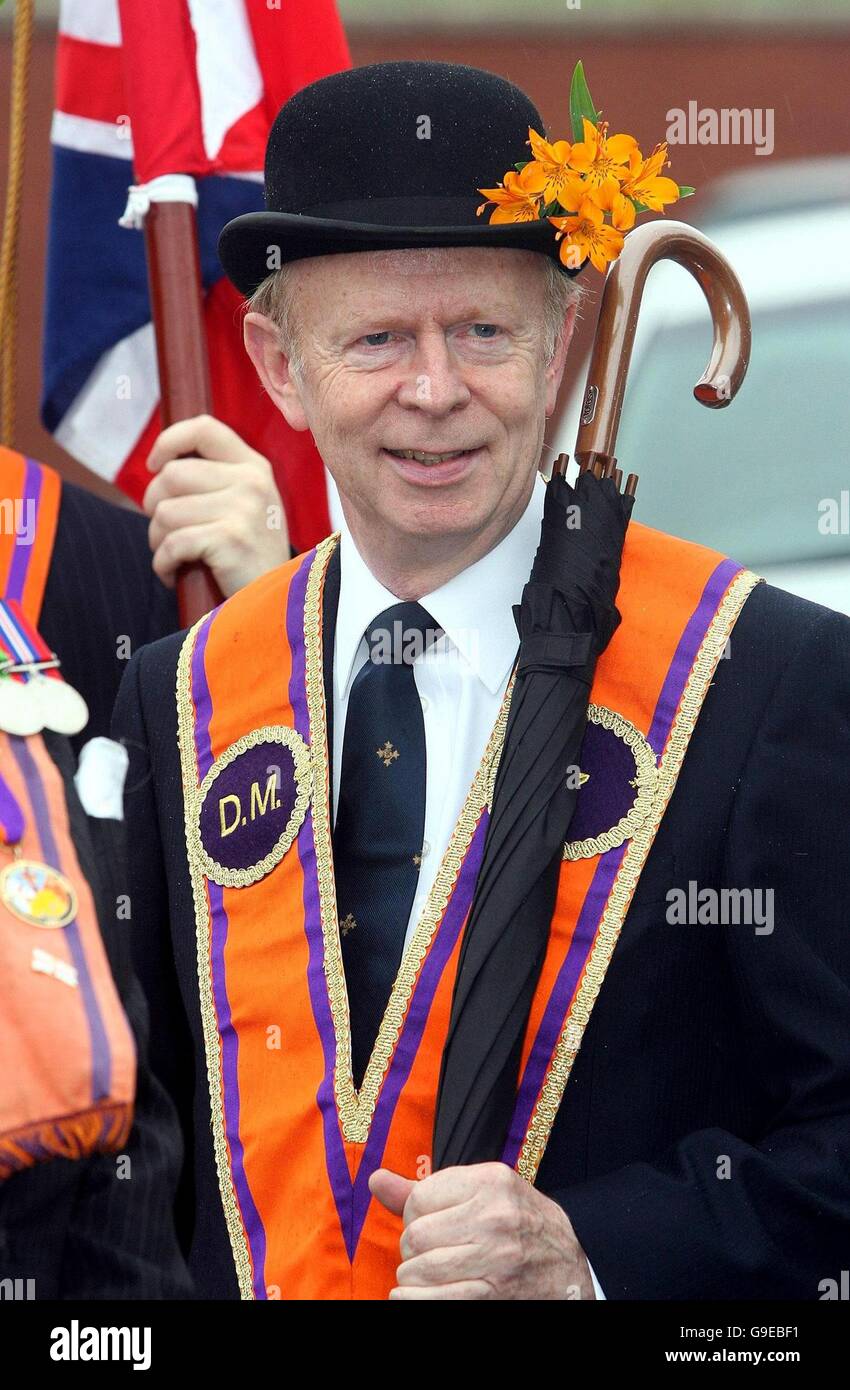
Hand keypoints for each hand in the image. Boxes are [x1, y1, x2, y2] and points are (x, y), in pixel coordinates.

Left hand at [143, 415, 289, 596]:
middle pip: (172, 475)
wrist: (279, 603)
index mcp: (254, 467)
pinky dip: (163, 564)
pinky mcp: (231, 539)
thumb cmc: (250, 556)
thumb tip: (162, 465)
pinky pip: (172, 543)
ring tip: (173, 557)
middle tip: (165, 532)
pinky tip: (173, 574)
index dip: (169, 442)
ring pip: (165, 511)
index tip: (155, 466)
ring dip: (157, 540)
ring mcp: (244, 510)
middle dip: (154, 506)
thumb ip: (216, 479)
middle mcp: (252, 482)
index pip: (203, 428)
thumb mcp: (246, 506)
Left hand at [369, 1161, 594, 1299]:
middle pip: (416, 1235)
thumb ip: (427, 1189)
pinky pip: (431, 1298)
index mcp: (490, 1181)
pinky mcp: (492, 1293)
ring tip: (428, 1274)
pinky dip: (414, 1299)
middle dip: (413, 1249)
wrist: (570, 1266)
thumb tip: (376, 1180)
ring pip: (419, 1268)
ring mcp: (495, 1257)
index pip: (419, 1198)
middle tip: (429, 1253)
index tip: (430, 1224)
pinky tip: (415, 1295)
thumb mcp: (483, 1192)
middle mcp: (493, 1216)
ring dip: (413, 1277)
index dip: (416, 1216)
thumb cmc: (518, 1224)